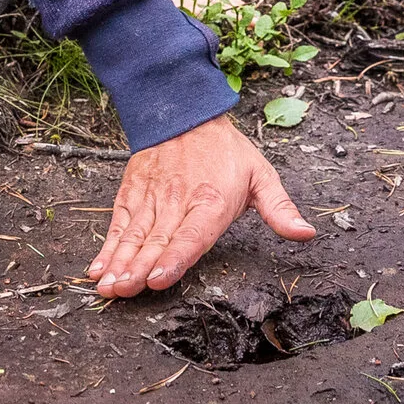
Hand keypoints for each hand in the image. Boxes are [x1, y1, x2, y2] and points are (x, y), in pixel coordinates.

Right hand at [86, 114, 315, 298]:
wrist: (185, 112)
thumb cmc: (225, 150)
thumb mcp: (261, 175)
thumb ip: (279, 209)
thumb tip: (306, 234)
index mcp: (211, 201)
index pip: (192, 235)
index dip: (175, 258)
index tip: (159, 279)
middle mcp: (178, 201)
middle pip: (156, 240)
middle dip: (137, 269)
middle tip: (123, 292)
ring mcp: (152, 197)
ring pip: (134, 234)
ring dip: (118, 262)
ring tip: (108, 287)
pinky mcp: (133, 193)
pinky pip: (119, 223)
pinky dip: (107, 246)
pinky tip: (98, 267)